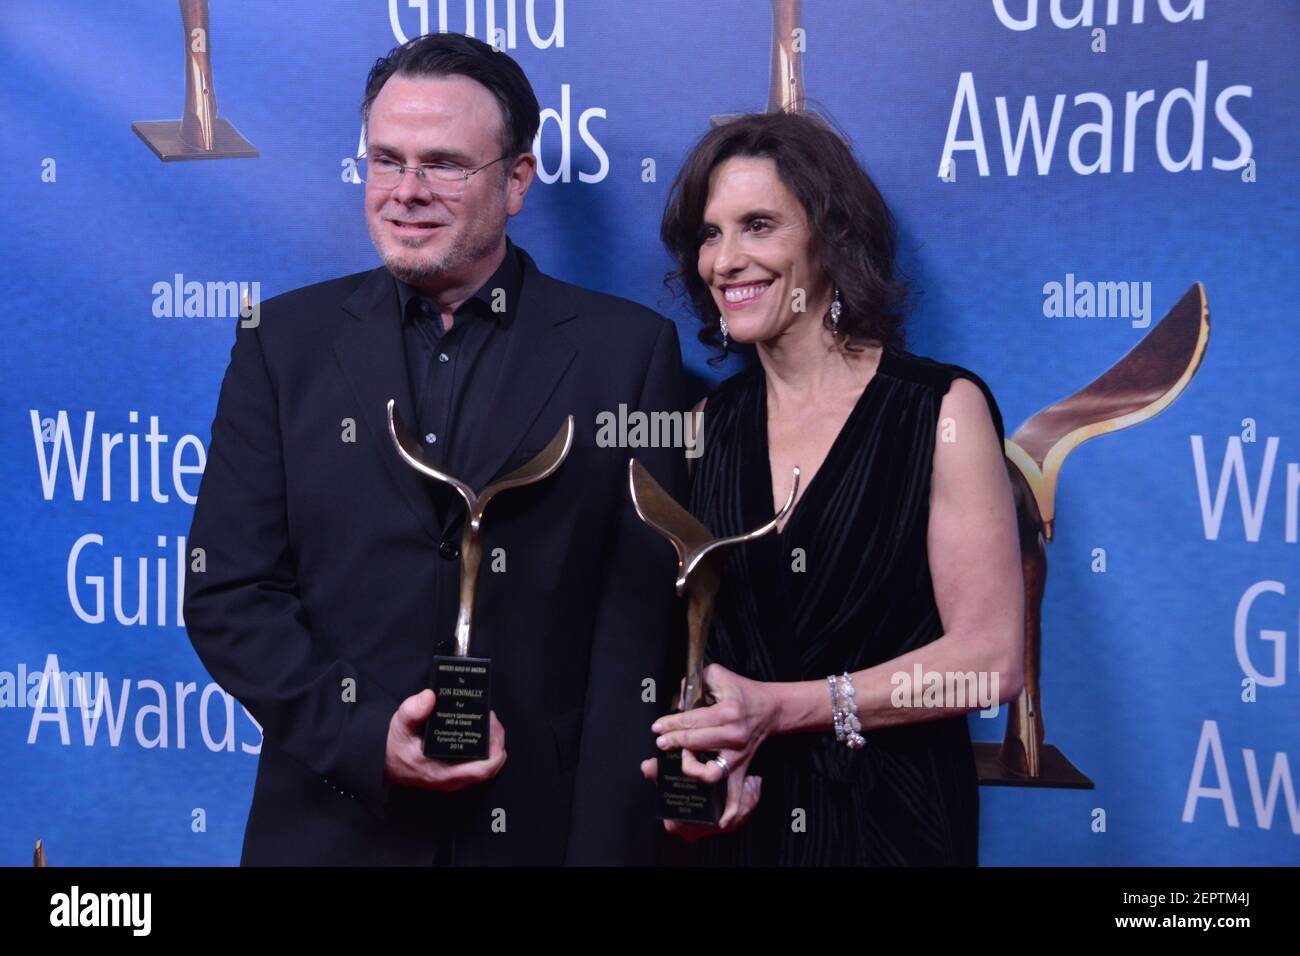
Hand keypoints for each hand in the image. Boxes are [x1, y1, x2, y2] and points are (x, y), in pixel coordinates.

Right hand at [384, 689, 505, 791]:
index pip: (482, 770)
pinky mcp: (455, 772)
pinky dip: (484, 746)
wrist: (384, 761)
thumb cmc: (394, 746)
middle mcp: (453, 780)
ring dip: (492, 742)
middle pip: (490, 765)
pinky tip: (479, 729)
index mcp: (443, 773)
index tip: (493, 727)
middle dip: (496, 740)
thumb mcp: (400, 725)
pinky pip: (479, 762)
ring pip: (487, 764)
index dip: (495, 750)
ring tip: (487, 719)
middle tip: (490, 716)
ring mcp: (455, 777)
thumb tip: (430, 697)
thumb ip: (412, 711)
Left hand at [641, 663, 780, 838]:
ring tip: (682, 760)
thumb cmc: (742, 691)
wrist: (771, 709)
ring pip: (709, 772)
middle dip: (674, 742)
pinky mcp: (741, 769)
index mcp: (728, 712)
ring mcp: (737, 756)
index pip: (693, 720)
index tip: (657, 727)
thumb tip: (678, 697)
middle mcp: (734, 736)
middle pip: (696, 743)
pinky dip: (729, 811)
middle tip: (661, 741)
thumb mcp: (719, 676)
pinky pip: (735, 795)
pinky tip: (718, 821)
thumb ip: (695, 681)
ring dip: (691, 769)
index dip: (671, 724)